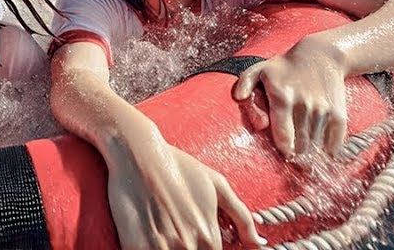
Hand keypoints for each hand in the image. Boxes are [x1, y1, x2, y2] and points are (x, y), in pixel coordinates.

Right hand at [104, 127, 265, 249]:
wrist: (138, 154)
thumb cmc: (178, 167)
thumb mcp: (217, 186)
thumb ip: (243, 218)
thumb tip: (257, 243)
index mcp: (208, 236)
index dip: (204, 246)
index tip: (194, 235)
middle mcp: (187, 245)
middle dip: (185, 245)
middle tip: (176, 227)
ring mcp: (161, 247)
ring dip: (167, 247)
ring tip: (162, 227)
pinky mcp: (136, 246)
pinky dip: (147, 247)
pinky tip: (147, 233)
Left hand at [232, 38, 349, 156]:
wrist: (321, 56)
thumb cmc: (285, 67)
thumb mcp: (260, 69)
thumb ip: (245, 82)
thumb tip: (238, 97)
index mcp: (282, 97)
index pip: (283, 136)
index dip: (283, 149)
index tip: (283, 152)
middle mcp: (304, 105)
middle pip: (300, 146)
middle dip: (295, 153)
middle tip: (292, 154)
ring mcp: (323, 111)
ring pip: (315, 146)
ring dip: (310, 152)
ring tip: (304, 151)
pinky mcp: (339, 115)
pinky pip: (334, 144)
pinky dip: (328, 150)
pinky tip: (321, 148)